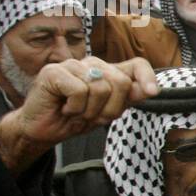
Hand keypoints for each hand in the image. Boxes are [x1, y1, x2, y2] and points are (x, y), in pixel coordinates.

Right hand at [0, 58, 158, 175]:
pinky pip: (79, 90)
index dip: (147, 77)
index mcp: (107, 72)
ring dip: (90, 111)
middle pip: (121, 82)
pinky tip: (63, 108)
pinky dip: (74, 107)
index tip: (152, 93)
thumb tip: (150, 90)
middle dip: (111, 109)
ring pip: (100, 88)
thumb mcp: (107, 112)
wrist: (42, 131)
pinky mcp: (54, 71)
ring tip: (76, 112)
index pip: (137, 64)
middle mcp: (92, 64)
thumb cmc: (74, 119)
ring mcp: (72, 65)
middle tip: (92, 116)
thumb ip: (127, 99)